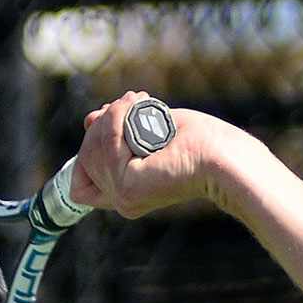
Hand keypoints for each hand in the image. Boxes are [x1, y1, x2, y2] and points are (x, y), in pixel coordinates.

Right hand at [69, 92, 237, 216]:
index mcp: (126, 191)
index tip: (110, 117)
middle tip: (134, 102)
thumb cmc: (197, 141)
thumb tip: (89, 120)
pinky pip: (106, 145)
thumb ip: (115, 130)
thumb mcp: (146, 130)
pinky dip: (118, 120)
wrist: (222, 155)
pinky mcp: (127, 188)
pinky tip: (138, 109)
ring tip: (139, 103)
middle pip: (85, 155)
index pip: (80, 176)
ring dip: (113, 116)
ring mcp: (122, 197)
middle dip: (104, 121)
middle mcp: (121, 200)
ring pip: (92, 148)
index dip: (90, 143)